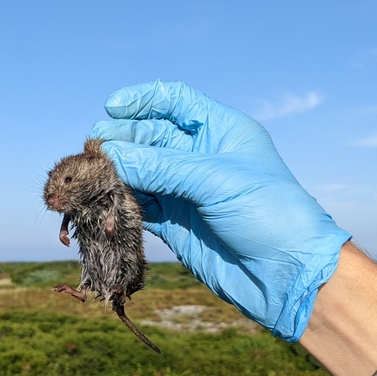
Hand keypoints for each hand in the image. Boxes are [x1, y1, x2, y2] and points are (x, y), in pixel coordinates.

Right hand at [90, 80, 350, 341]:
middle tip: (95, 146)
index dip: (144, 99)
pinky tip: (104, 201)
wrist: (285, 275)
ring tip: (91, 174)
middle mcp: (202, 157)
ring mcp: (187, 190)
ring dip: (117, 172)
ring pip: (141, 171)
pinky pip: (140, 205)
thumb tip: (111, 154)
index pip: (176, 102)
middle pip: (151, 136)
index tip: (112, 106)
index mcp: (222, 131)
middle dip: (123, 139)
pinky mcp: (176, 223)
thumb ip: (161, 166)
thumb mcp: (215, 180)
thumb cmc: (268, 214)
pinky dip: (121, 202)